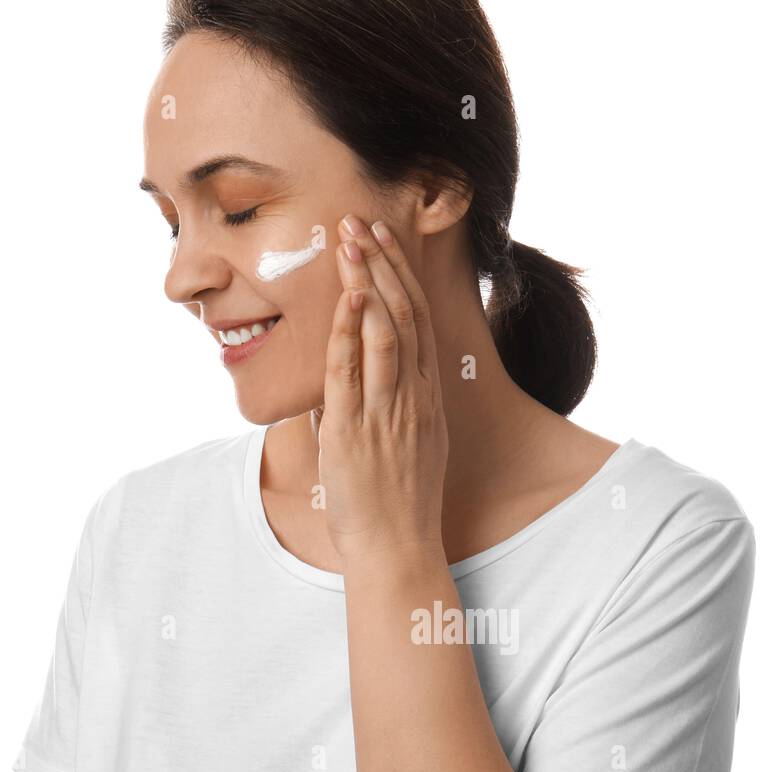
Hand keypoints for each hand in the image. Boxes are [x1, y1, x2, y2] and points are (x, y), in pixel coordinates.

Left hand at [317, 213, 448, 562]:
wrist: (398, 550)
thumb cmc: (395, 504)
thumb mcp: (400, 445)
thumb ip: (378, 408)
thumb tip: (347, 382)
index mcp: (424, 397)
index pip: (416, 321)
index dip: (399, 277)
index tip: (381, 241)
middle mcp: (413, 397)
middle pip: (404, 315)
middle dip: (383, 264)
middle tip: (361, 222)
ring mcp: (388, 412)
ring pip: (385, 333)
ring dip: (368, 283)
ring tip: (352, 242)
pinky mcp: (358, 431)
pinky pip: (355, 374)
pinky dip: (352, 334)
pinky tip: (350, 300)